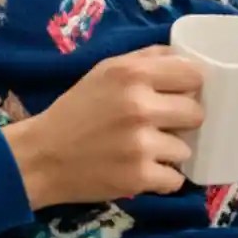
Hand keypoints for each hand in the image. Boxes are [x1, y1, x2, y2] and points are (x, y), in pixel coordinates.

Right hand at [5, 45, 204, 208]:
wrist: (41, 157)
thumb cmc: (76, 110)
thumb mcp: (105, 71)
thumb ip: (147, 59)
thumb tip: (186, 57)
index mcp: (132, 75)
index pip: (193, 75)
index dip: (189, 87)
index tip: (178, 95)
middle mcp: (139, 106)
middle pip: (196, 113)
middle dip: (181, 121)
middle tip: (160, 126)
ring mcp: (141, 144)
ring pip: (186, 149)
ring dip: (169, 153)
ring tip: (144, 151)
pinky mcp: (139, 177)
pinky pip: (176, 179)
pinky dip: (162, 178)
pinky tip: (142, 170)